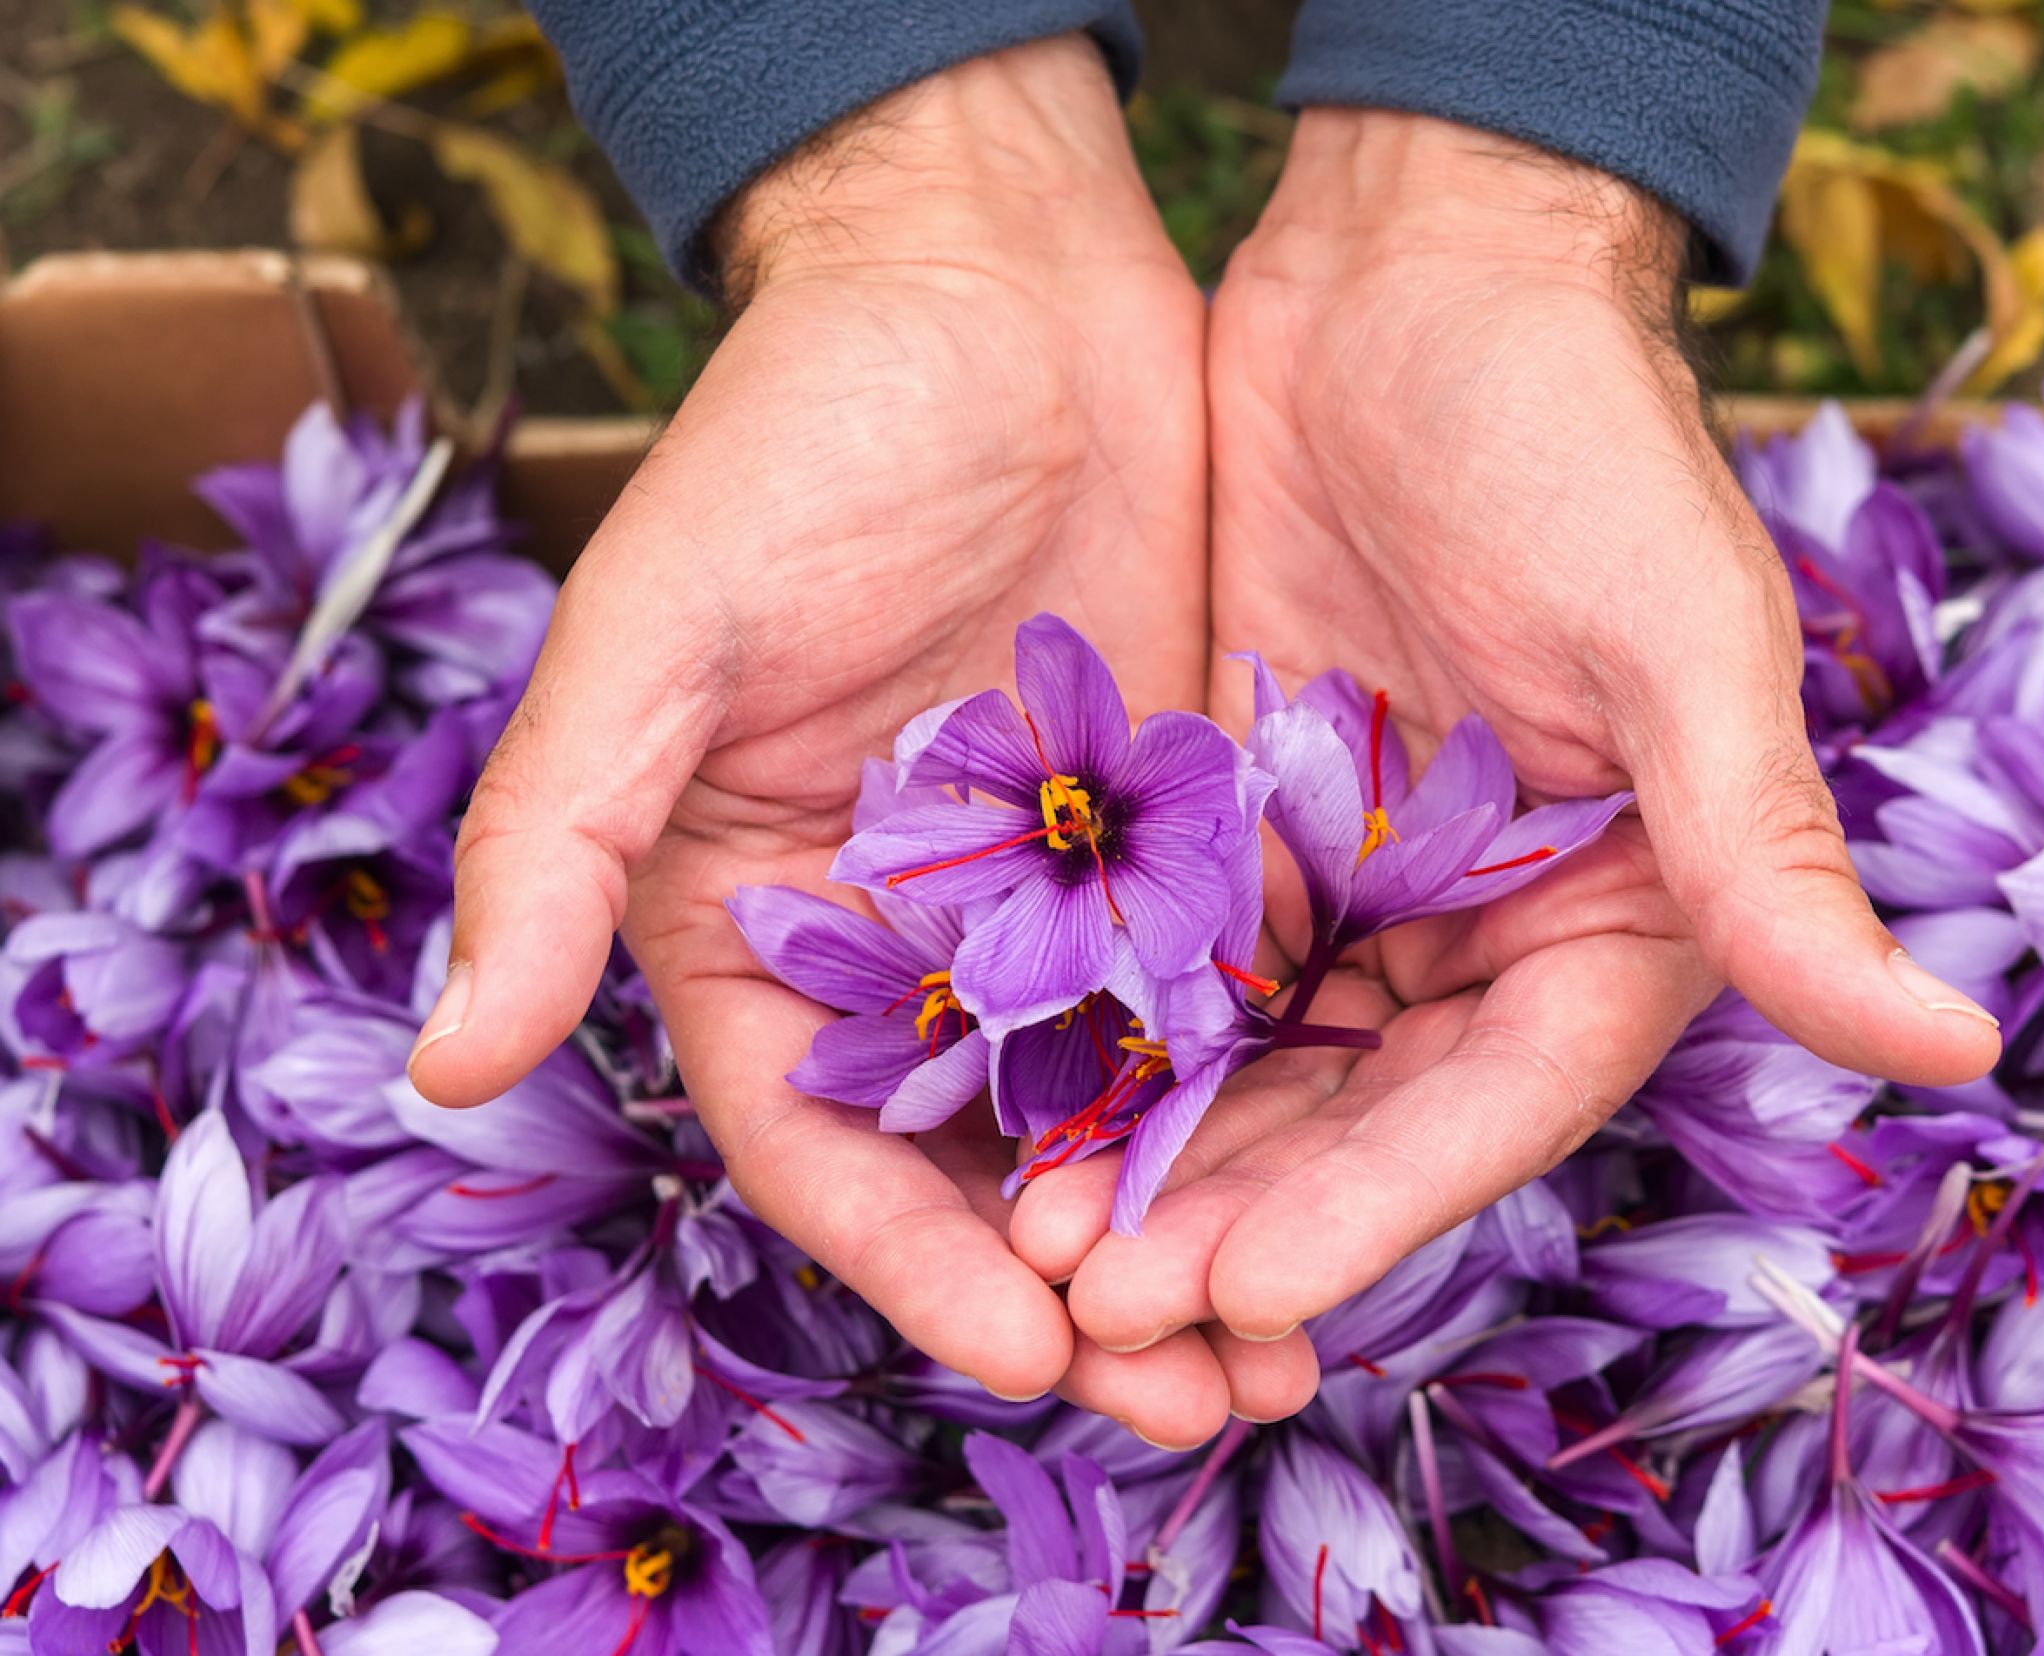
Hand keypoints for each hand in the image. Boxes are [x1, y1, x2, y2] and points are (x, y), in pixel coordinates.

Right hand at [406, 39, 1309, 1441]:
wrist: (994, 294)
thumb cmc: (796, 442)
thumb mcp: (661, 632)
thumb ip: (558, 838)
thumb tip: (446, 1061)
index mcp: (759, 932)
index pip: (831, 1154)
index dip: (917, 1270)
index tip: (1028, 1357)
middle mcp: (908, 953)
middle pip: (994, 1177)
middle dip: (1088, 1302)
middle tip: (1203, 1404)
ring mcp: (1055, 910)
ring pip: (1127, 1120)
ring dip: (1202, 1238)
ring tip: (1294, 1353)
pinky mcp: (1182, 848)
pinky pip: (1233, 1005)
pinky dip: (1279, 1105)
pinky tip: (1360, 1176)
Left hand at [1012, 111, 2003, 1377]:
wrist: (1416, 265)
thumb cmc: (1576, 430)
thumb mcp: (1678, 640)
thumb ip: (1768, 855)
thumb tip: (1962, 1047)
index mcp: (1616, 914)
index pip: (1496, 1105)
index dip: (1379, 1209)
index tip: (1252, 1293)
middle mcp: (1485, 926)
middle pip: (1358, 1117)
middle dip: (1238, 1218)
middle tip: (1099, 1313)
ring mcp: (1353, 879)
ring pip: (1251, 1064)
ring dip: (1155, 1161)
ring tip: (1030, 1254)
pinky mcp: (1241, 819)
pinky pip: (1165, 960)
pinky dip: (1103, 1041)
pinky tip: (1005, 1110)